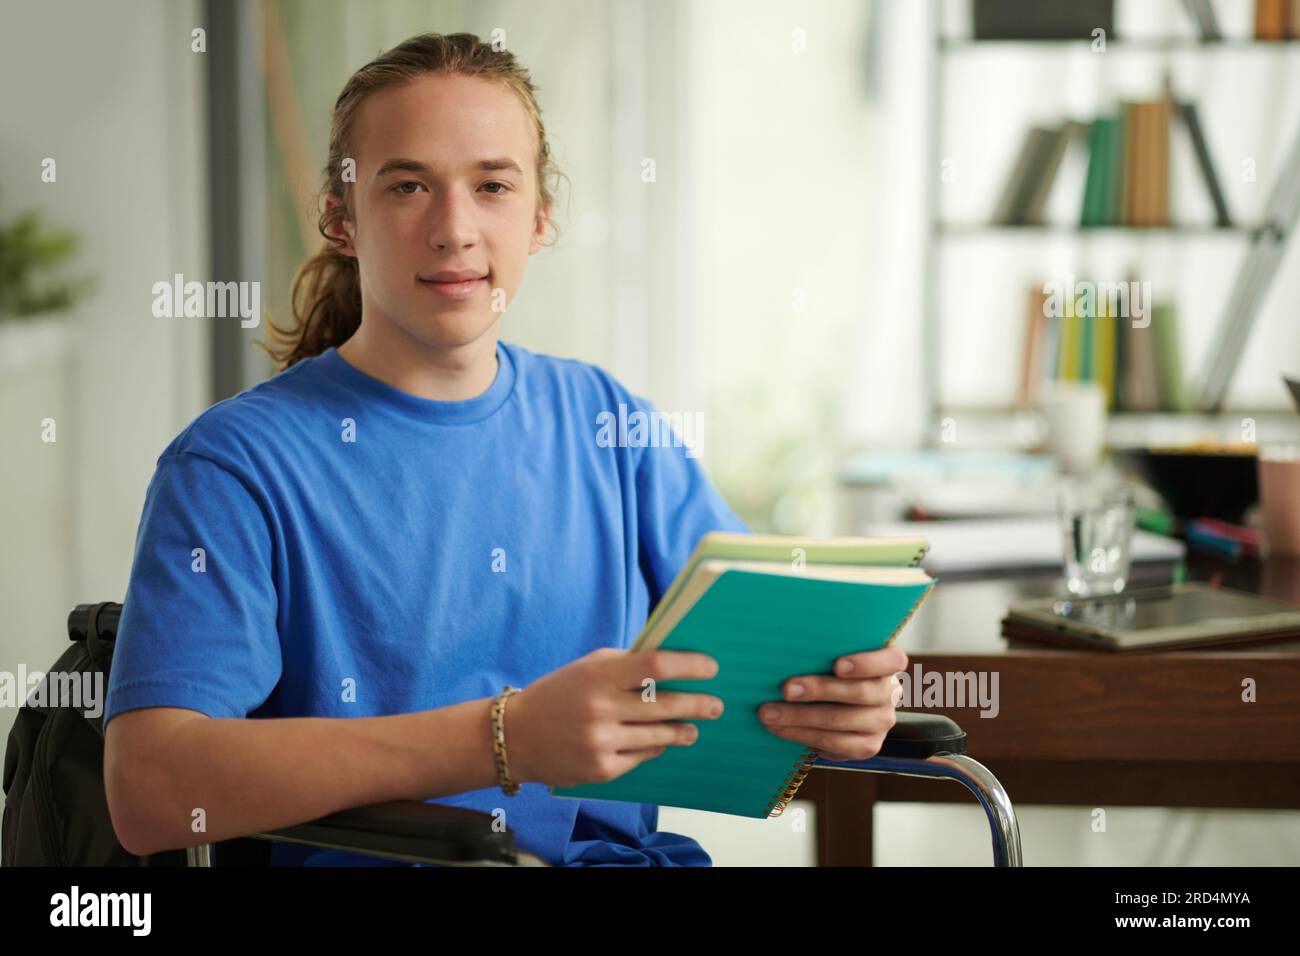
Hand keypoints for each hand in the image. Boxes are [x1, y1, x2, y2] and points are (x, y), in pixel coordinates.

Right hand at [504, 648, 724, 787]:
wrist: (515, 736)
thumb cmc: (559, 693)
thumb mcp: (588, 667)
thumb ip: (627, 663)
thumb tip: (675, 663)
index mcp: (598, 675)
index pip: (656, 665)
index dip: (689, 666)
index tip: (711, 668)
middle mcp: (600, 708)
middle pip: (665, 705)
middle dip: (698, 705)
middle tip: (716, 705)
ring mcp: (601, 742)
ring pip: (659, 737)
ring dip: (682, 731)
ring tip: (693, 728)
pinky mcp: (600, 770)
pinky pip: (642, 758)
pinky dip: (654, 749)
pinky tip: (660, 744)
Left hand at [758, 644, 907, 761]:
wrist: (826, 708)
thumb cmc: (823, 670)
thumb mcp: (827, 656)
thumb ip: (819, 652)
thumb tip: (782, 649)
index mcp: (886, 664)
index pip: (893, 660)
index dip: (867, 663)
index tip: (837, 665)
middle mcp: (889, 693)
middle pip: (860, 692)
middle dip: (818, 690)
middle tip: (786, 689)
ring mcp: (882, 722)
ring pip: (842, 720)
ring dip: (800, 717)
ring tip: (769, 713)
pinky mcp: (868, 746)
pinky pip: (835, 743)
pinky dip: (802, 735)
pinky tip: (780, 729)